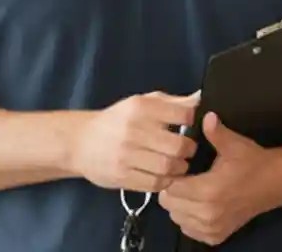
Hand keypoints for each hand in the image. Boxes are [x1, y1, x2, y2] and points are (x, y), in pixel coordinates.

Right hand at [70, 91, 198, 192]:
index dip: (192, 122)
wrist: (80, 141)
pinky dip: (165, 181)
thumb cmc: (117, 120)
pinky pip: (155, 183)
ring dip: (179, 168)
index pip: (183, 114)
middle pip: (179, 146)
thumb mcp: (141, 103)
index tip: (190, 127)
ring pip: (169, 167)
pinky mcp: (122, 176)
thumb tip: (202, 97)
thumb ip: (172, 102)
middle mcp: (134, 129)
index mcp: (140, 107)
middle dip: (189, 150)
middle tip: (186, 151)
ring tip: (176, 164)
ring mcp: (127, 154)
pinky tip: (163, 175)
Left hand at [159, 112, 277, 245]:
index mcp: (208, 191)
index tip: (175, 167)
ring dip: (179, 205)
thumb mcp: (233, 144)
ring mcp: (213, 228)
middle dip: (171, 190)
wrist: (277, 182)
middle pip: (170, 205)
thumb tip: (205, 115)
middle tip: (181, 177)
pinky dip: (189, 219)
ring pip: (177, 218)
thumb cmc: (253, 162)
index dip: (169, 176)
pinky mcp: (218, 236)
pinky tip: (197, 205)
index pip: (170, 188)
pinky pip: (190, 230)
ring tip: (189, 190)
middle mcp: (208, 214)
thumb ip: (215, 131)